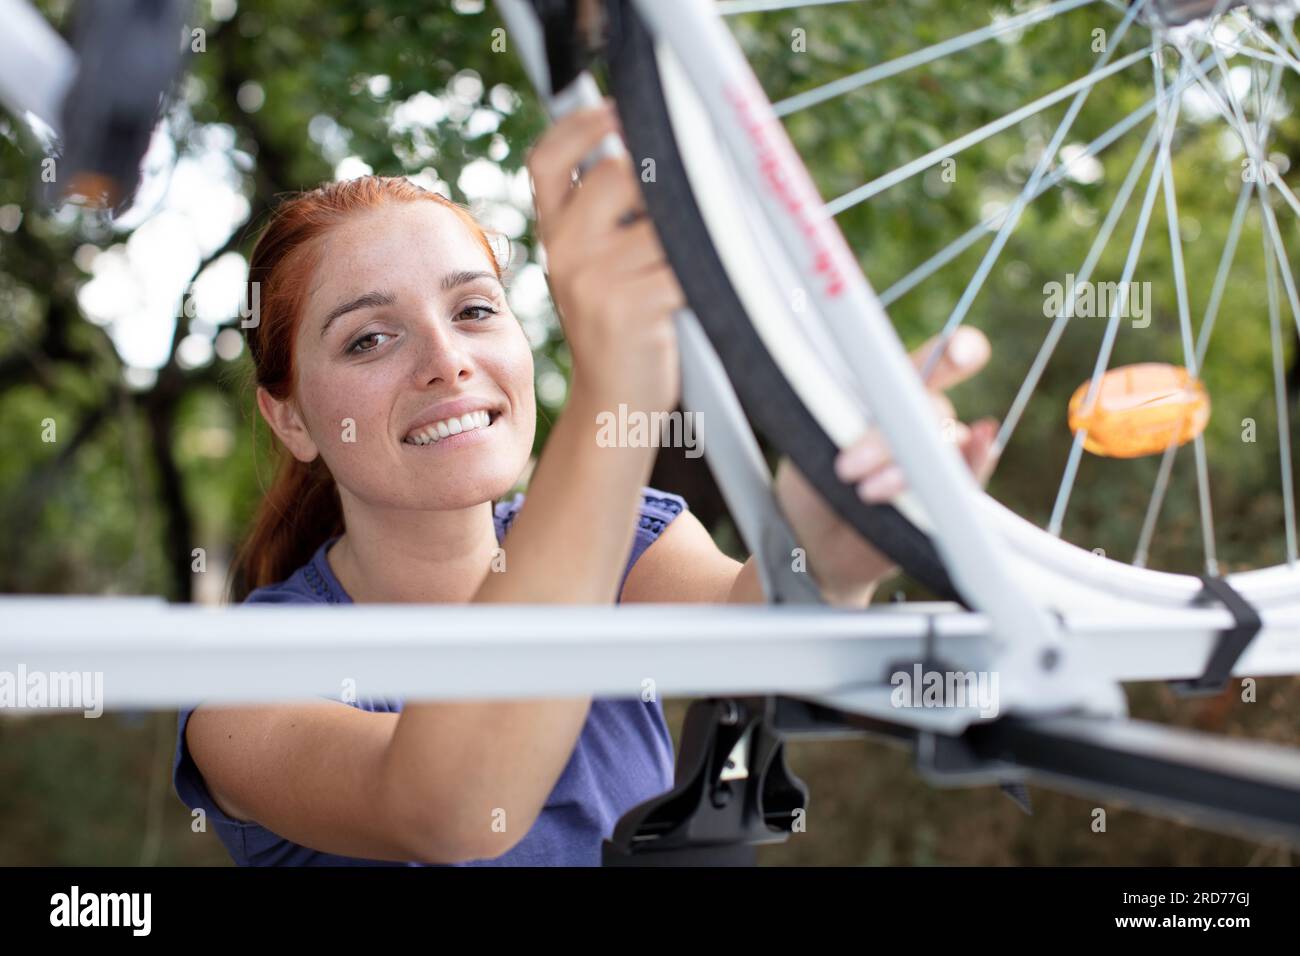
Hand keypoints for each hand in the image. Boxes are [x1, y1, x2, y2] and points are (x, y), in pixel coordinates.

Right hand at [526, 99, 684, 414]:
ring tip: (697, 260)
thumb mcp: (595, 267)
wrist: (615, 403)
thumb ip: (606, 217)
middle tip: (685, 206)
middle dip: (660, 183)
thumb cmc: (621, 328)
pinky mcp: (629, 308)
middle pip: (617, 175)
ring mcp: (593, 281)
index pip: (546, 161)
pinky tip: (702, 290)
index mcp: (553, 236)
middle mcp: (564, 252)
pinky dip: (703, 274)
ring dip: (689, 237)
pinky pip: (682, 266)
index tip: (614, 108)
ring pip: (660, 222)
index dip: (579, 125)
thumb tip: (656, 152)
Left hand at [774, 327, 998, 605]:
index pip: (921, 367)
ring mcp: (934, 458)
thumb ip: (836, 430)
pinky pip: (970, 476)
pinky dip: (975, 462)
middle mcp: (915, 423)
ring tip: (866, 492)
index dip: (950, 353)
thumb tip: (860, 423)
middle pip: (928, 409)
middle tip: (846, 468)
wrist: (818, 549)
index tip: (959, 352)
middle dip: (886, 438)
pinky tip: (980, 447)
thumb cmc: (810, 492)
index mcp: (882, 400)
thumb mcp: (808, 454)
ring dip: (904, 468)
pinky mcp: (946, 496)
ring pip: (943, 445)